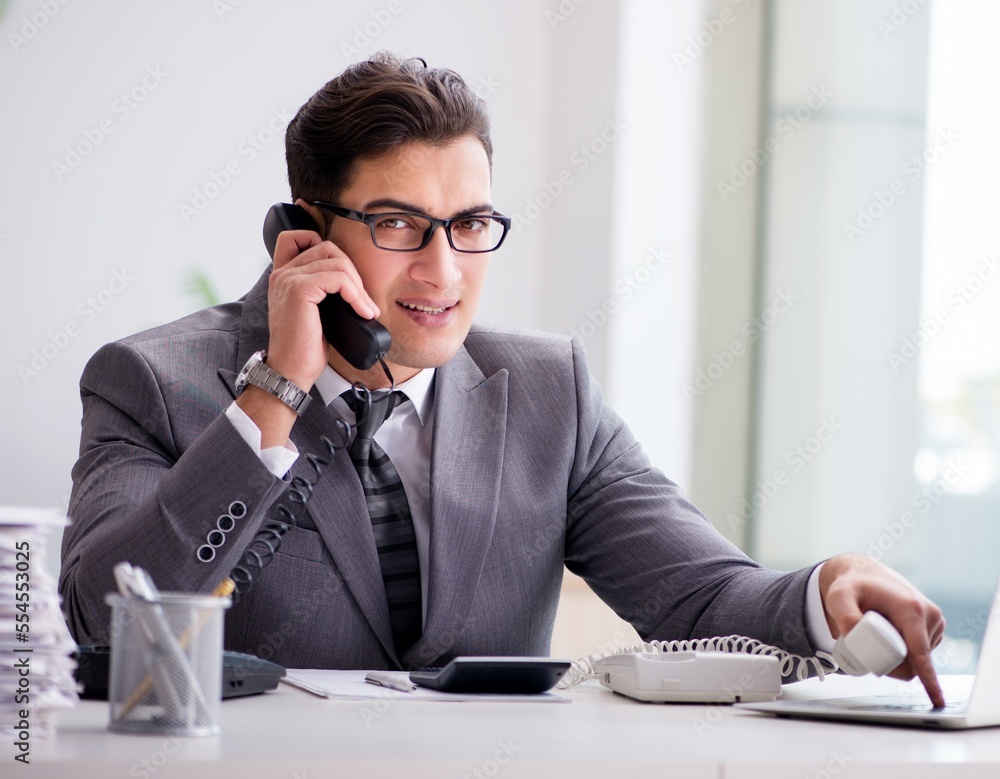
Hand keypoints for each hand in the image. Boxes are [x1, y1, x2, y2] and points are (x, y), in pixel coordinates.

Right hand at [264, 227, 379, 390]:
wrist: (291, 370)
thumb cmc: (303, 347)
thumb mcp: (314, 311)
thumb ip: (322, 289)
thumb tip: (353, 282)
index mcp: (283, 276)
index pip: (297, 237)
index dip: (322, 243)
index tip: (343, 274)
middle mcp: (282, 273)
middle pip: (327, 247)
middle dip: (352, 271)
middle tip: (362, 300)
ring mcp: (289, 279)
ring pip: (337, 262)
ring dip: (359, 286)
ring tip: (366, 309)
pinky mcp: (300, 290)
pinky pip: (339, 279)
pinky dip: (356, 294)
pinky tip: (363, 312)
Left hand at [819, 553, 945, 706]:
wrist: (863, 575)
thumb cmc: (852, 585)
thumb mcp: (839, 597)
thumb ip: (844, 614)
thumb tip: (854, 634)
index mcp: (912, 609)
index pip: (920, 653)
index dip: (928, 679)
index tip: (937, 700)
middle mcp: (929, 615)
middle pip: (914, 662)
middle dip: (892, 664)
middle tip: (866, 644)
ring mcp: (933, 622)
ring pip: (918, 660)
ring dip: (897, 656)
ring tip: (879, 630)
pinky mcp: (933, 628)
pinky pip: (920, 653)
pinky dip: (904, 653)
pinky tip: (891, 635)